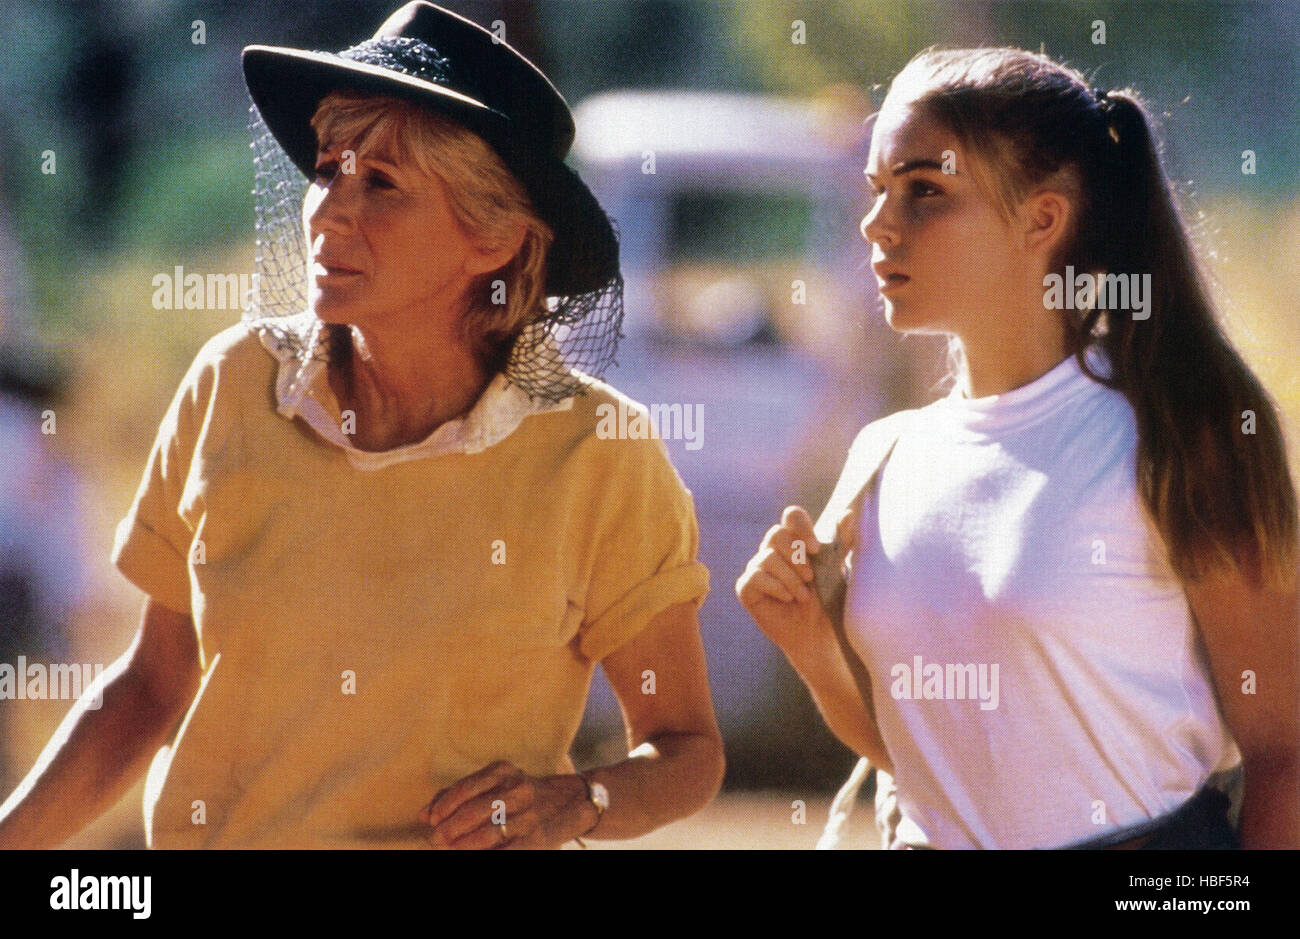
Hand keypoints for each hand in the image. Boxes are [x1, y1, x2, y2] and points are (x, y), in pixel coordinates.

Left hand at [418, 760, 591, 849]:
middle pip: (475, 810)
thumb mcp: (496, 783)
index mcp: (503, 772)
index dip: (444, 806)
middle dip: (450, 828)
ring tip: (450, 850)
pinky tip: (474, 853)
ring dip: (463, 845)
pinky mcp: (538, 838)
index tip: (431, 820)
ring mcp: (529, 814)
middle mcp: (518, 789)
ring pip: (489, 832)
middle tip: (436, 840)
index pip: (466, 788)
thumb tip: (423, 815)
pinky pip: (507, 850)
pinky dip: (485, 853)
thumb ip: (458, 795)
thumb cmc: (522, 795)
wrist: (572, 802)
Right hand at [735, 505, 831, 657]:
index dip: (801, 527)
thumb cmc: (827, 602)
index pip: (791, 516)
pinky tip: (788, 599)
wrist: (818, 635)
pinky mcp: (747, 588)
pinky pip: (755, 578)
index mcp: (794, 541)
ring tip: (803, 596)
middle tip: (811, 578)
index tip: (816, 549)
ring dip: (790, 579)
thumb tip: (848, 514)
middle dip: (796, 557)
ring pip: (767, 558)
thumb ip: (842, 542)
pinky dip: (776, 588)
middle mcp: (772, 551)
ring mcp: (757, 569)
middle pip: (775, 533)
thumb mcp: (837, 570)